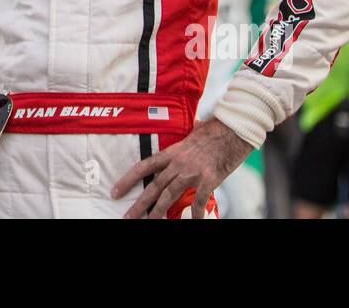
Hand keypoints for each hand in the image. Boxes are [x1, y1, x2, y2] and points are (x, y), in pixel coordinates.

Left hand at [111, 118, 251, 218]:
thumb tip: (194, 127)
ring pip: (170, 194)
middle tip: (127, 216)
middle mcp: (178, 162)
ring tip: (150, 222)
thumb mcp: (195, 131)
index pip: (144, 166)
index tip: (115, 191)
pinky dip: (195, 214)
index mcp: (173, 151)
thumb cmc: (216, 130)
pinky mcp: (208, 179)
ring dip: (159, 211)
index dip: (128, 179)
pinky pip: (198, 201)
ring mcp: (192, 171)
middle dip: (139, 203)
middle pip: (154, 185)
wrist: (233, 129)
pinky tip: (193, 222)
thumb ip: (189, 135)